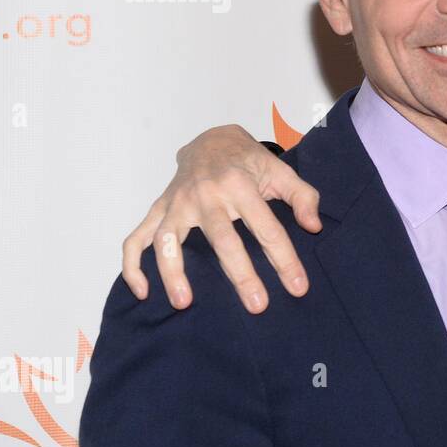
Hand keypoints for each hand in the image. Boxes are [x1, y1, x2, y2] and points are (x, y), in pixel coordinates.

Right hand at [121, 124, 322, 313]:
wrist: (210, 140)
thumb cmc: (249, 162)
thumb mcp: (281, 170)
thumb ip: (303, 196)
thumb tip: (313, 227)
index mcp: (240, 184)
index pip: (266, 228)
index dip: (284, 259)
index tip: (297, 287)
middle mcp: (205, 194)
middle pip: (223, 239)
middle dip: (241, 275)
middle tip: (257, 306)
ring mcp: (177, 203)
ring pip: (168, 240)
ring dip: (173, 272)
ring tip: (183, 303)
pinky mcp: (158, 210)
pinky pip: (136, 238)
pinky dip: (134, 265)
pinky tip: (143, 291)